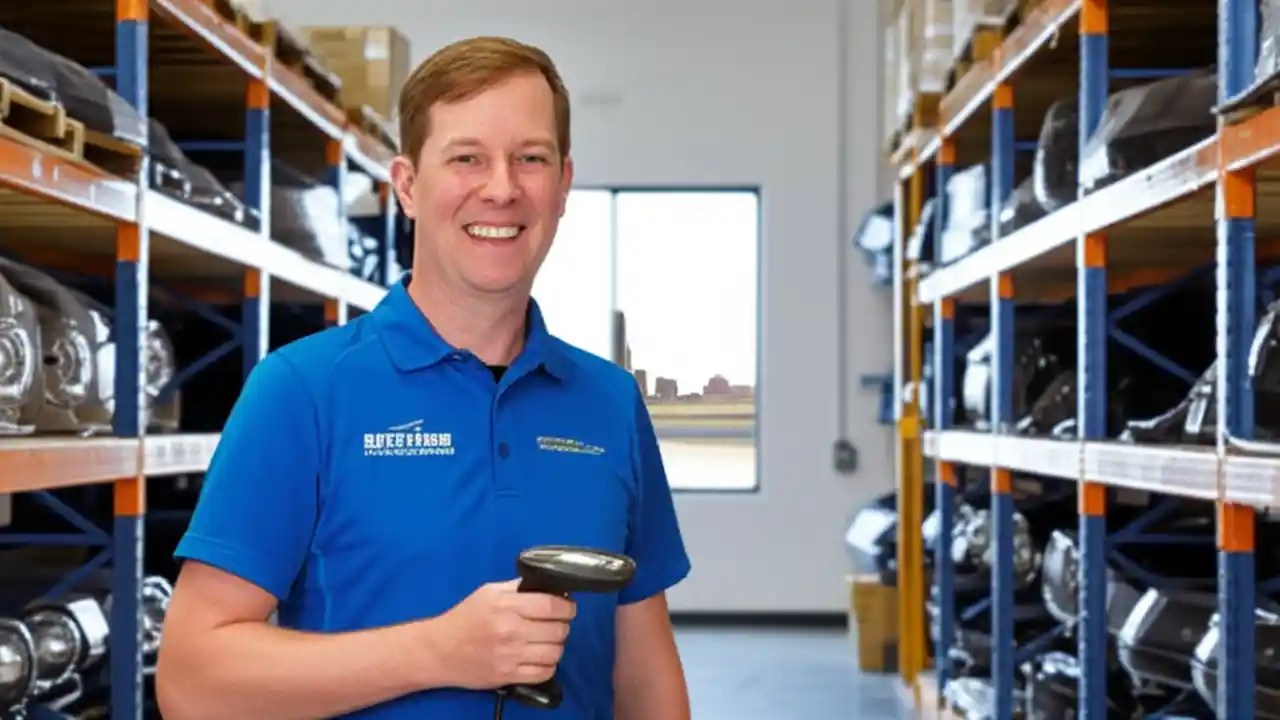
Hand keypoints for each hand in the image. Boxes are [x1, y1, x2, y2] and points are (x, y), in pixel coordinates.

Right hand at [428, 579, 576, 689]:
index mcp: (506, 606)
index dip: (567, 607)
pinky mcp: (508, 676)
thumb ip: (518, 588)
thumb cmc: (465, 618)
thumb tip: (547, 586)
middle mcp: (510, 631)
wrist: (439, 650)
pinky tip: (540, 658)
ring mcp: (510, 656)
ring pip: (555, 652)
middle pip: (558, 630)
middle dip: (562, 626)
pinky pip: (544, 673)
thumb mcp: (489, 592)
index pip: (552, 606)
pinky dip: (548, 665)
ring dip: (557, 646)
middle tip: (556, 624)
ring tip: (548, 641)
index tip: (568, 608)